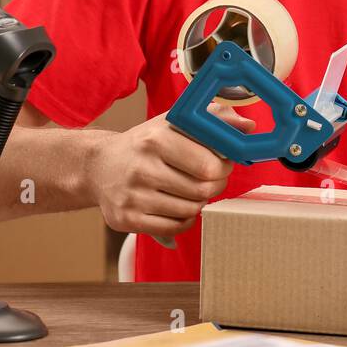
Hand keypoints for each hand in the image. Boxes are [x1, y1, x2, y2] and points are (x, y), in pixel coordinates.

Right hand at [86, 103, 251, 237]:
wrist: (98, 167)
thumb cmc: (145, 143)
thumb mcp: (174, 122)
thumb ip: (213, 118)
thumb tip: (248, 126)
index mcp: (155, 139)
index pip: (208, 164)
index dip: (224, 166)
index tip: (222, 162)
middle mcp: (141, 168)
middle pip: (202, 190)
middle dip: (215, 185)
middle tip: (211, 178)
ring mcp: (131, 197)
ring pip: (191, 210)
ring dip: (199, 202)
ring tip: (191, 189)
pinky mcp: (126, 219)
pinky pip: (174, 227)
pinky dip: (184, 219)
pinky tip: (177, 204)